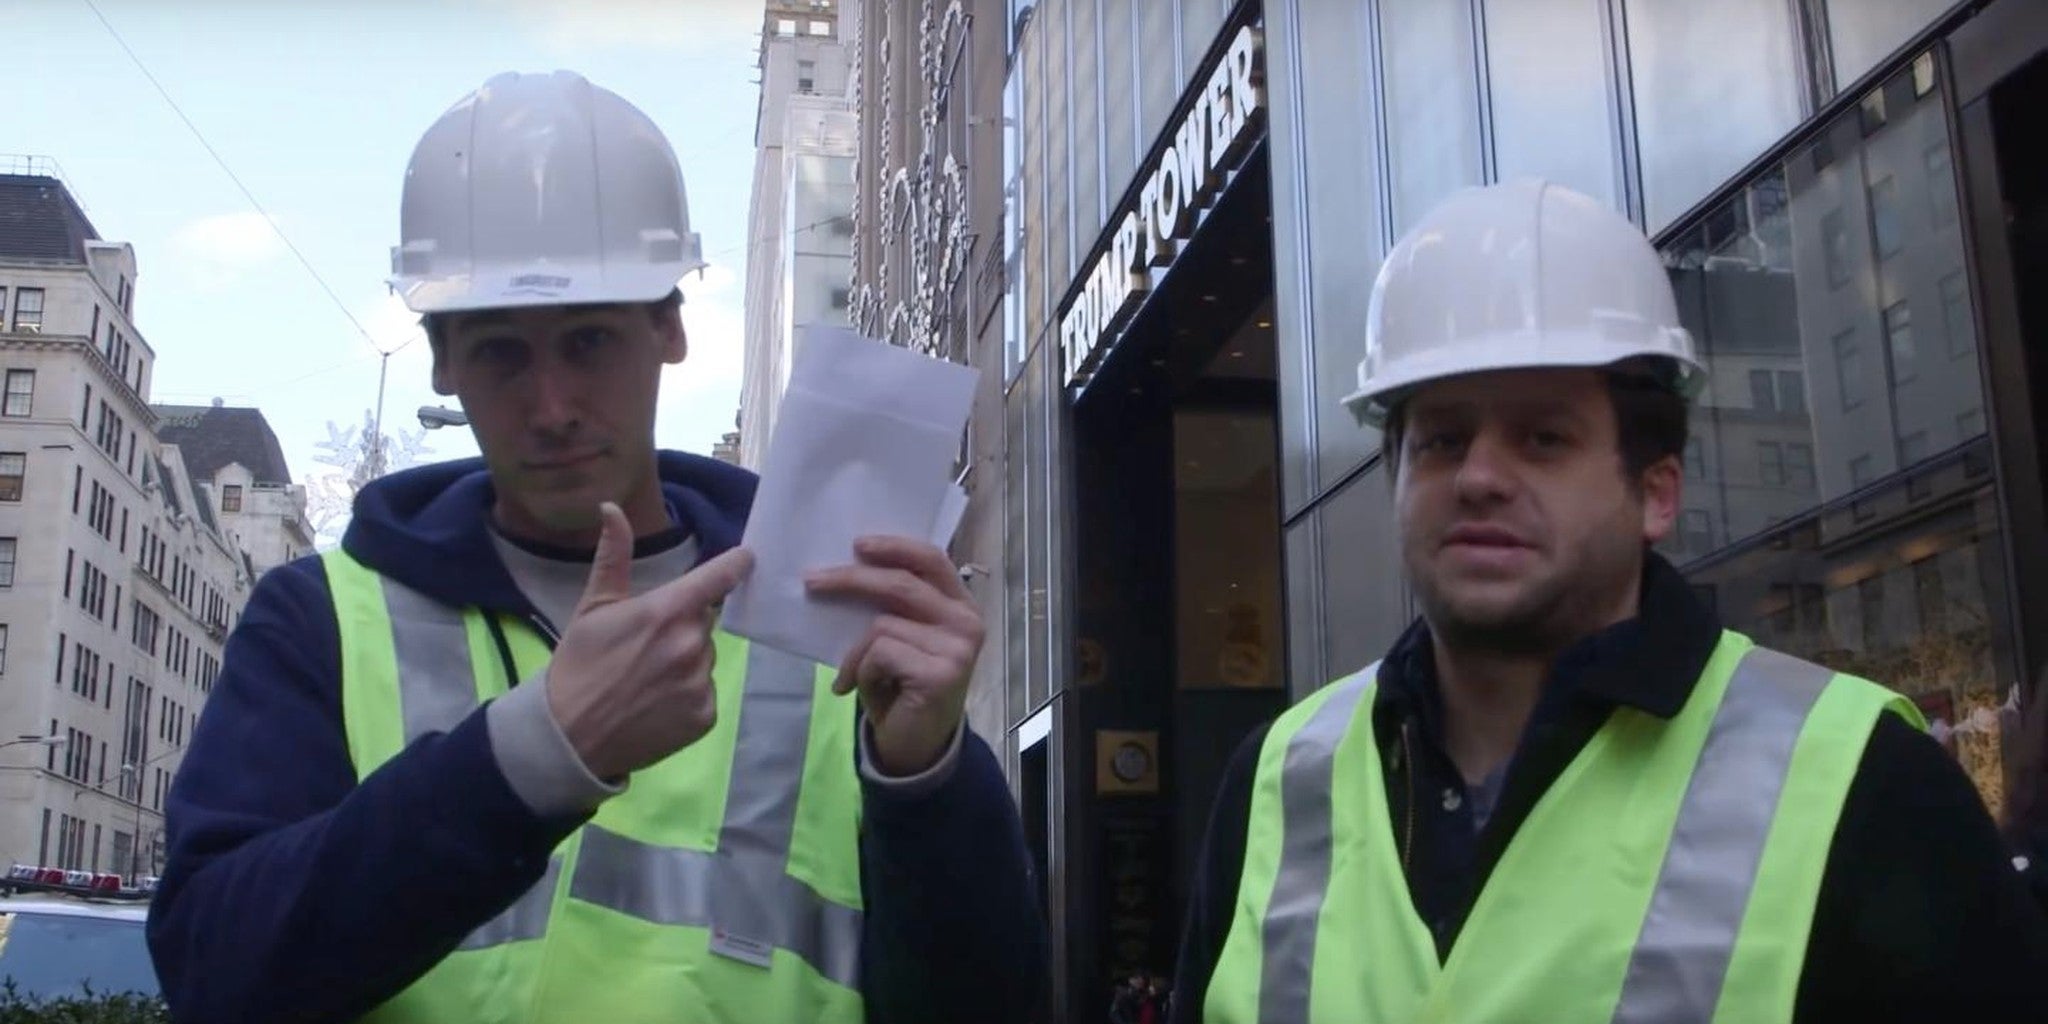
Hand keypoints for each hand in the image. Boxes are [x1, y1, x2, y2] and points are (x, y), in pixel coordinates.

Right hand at [546, 503, 753, 779]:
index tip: (747, 558)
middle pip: (705, 623)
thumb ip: (614, 556)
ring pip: (705, 658)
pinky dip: (687, 696)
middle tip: (647, 646)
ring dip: (686, 662)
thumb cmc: (578, 665)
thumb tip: (612, 507)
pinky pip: (705, 692)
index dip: (736, 565)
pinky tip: (657, 703)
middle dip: (684, 627)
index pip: (720, 576)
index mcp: (667, 610)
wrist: (567, 735)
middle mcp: (691, 644)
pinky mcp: (704, 716)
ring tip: (648, 678)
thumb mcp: (592, 607)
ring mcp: (700, 682)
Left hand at [806, 536, 983, 775]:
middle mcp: (967, 622)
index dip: (894, 546)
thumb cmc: (902, 687)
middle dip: (850, 579)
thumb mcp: (899, 637)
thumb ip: (891, 605)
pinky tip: (863, 691)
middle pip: (901, 585)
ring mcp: (958, 649)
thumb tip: (844, 567)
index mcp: (959, 604)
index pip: (931, 559)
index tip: (857, 543)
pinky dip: (860, 672)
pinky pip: (879, 654)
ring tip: (854, 676)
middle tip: (810, 581)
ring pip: (882, 625)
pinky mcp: (941, 674)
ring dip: (855, 654)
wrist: (914, 746)